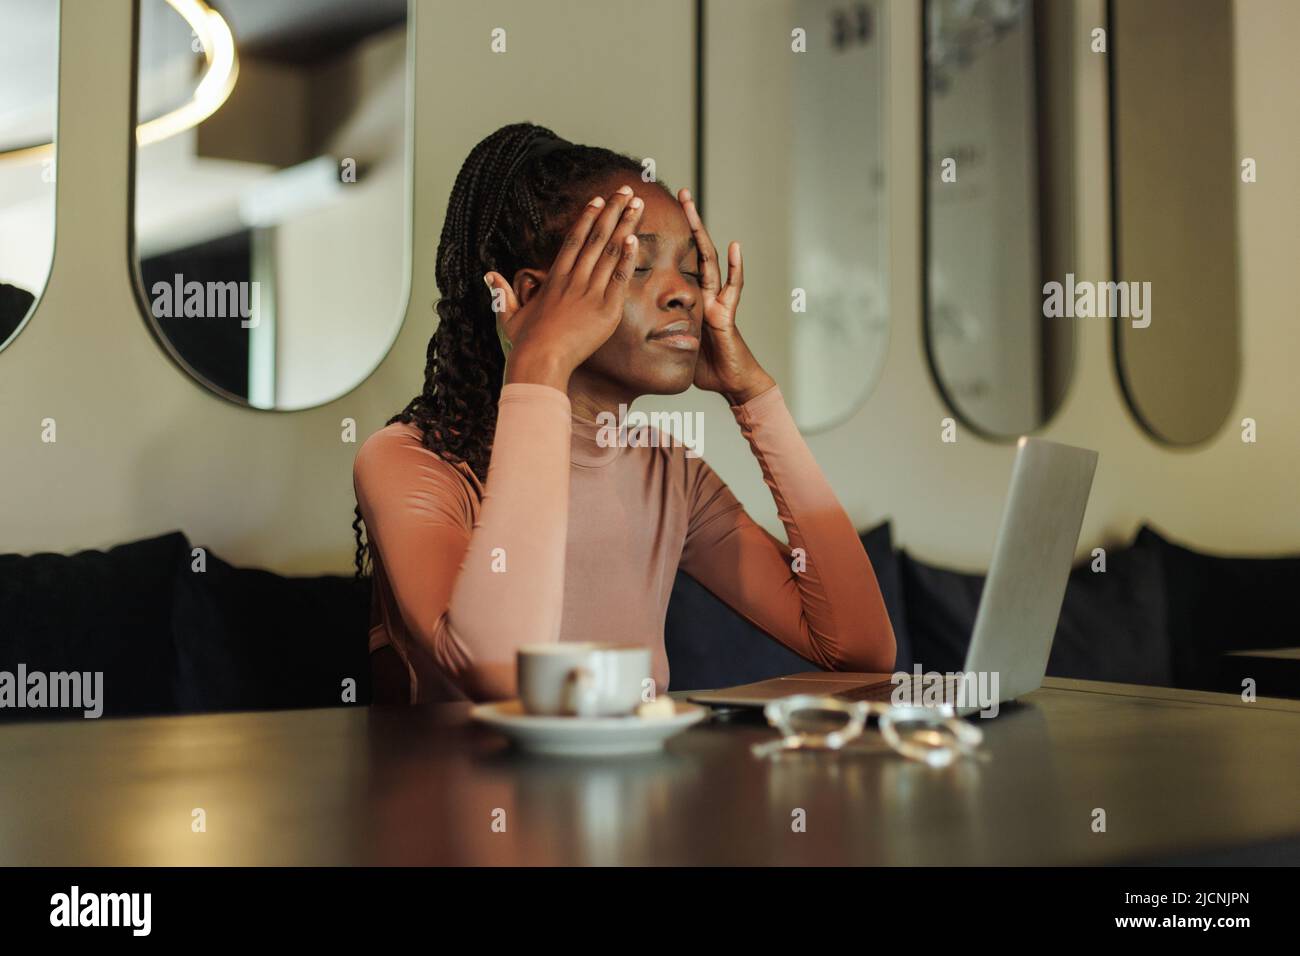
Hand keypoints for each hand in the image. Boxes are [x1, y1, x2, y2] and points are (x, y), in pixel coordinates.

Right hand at [485, 187, 644, 390]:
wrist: (540, 361)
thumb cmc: (526, 343)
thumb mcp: (509, 315)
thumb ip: (503, 293)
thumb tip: (489, 275)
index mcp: (555, 279)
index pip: (574, 240)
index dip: (587, 218)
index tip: (599, 201)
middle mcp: (574, 280)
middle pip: (596, 237)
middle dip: (613, 212)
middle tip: (626, 190)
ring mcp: (590, 293)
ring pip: (610, 251)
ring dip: (625, 225)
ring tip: (637, 204)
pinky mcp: (606, 309)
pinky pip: (620, 278)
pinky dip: (628, 257)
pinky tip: (635, 237)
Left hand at [677, 189, 774, 404]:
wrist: (732, 382)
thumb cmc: (707, 366)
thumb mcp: (678, 343)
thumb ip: (664, 330)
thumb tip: (635, 329)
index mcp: (693, 298)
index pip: (681, 262)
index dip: (671, 240)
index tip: (661, 217)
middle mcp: (706, 293)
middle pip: (696, 251)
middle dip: (690, 222)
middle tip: (681, 193)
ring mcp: (718, 300)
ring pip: (710, 260)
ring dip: (702, 233)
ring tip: (694, 208)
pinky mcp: (727, 314)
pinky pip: (733, 287)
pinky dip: (736, 267)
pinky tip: (735, 246)